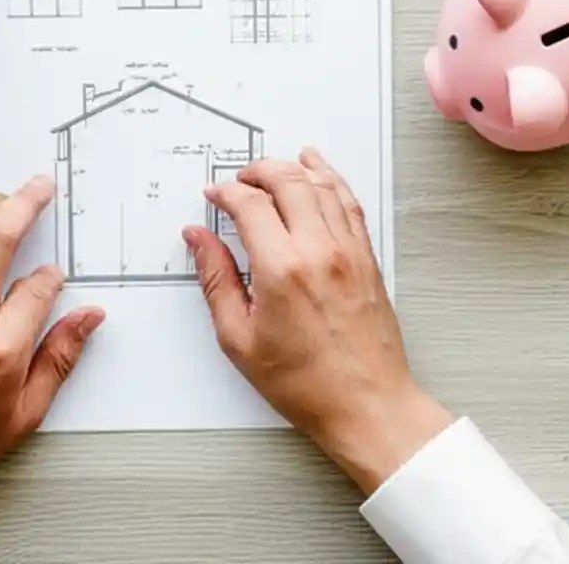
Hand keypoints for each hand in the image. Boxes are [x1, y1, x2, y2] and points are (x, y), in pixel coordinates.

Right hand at [183, 149, 451, 493]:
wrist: (367, 406)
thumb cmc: (306, 384)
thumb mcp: (239, 338)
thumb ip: (216, 279)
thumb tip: (199, 240)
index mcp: (282, 269)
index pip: (249, 205)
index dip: (225, 192)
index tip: (214, 196)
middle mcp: (320, 251)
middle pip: (288, 181)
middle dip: (258, 170)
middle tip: (240, 178)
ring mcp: (350, 251)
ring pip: (323, 185)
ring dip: (295, 167)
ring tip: (277, 164)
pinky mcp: (368, 259)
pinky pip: (350, 204)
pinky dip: (333, 181)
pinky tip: (322, 174)